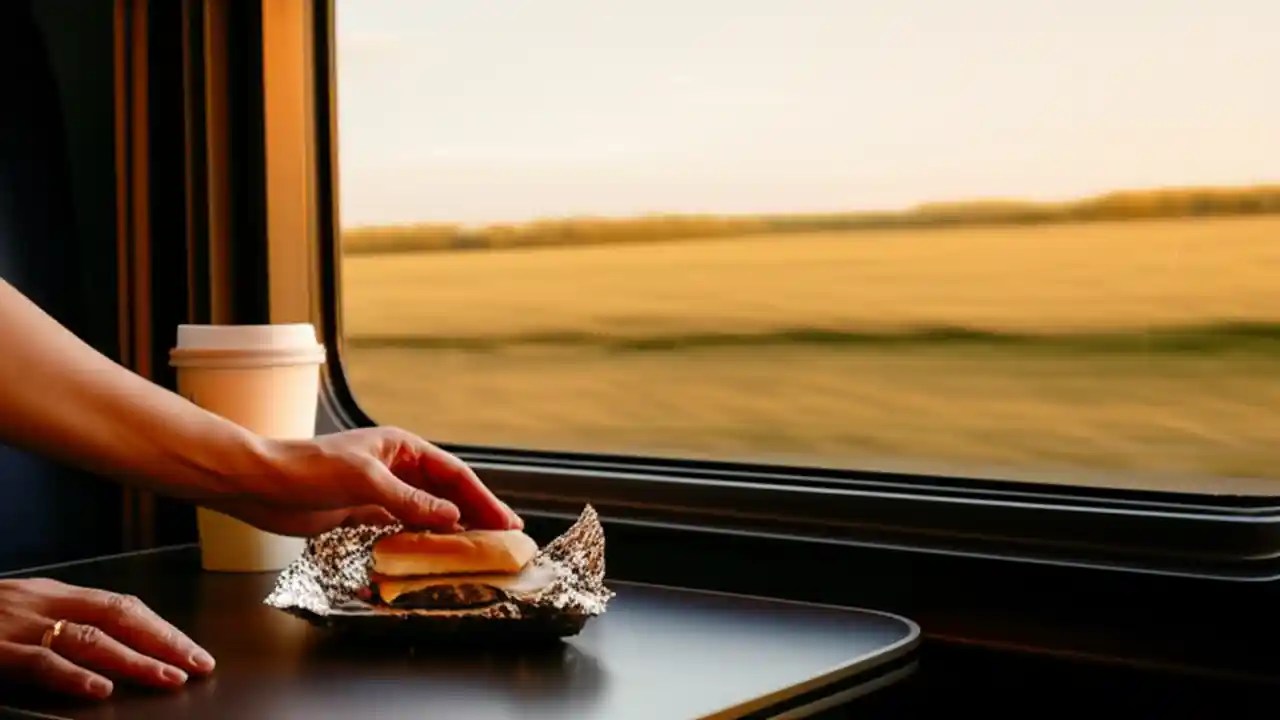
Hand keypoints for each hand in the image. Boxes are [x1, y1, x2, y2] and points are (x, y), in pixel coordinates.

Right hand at [0, 578, 213, 699]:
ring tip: (167, 678)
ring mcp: (16, 624)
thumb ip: (59, 629)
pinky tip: (101, 688)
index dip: (161, 627)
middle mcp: (40, 602)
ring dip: (134, 659)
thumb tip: (109, 655)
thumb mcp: (18, 617)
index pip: (121, 605)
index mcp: (51, 594)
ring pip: (89, 638)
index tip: (193, 650)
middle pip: (118, 615)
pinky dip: (73, 675)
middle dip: (163, 640)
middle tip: (197, 664)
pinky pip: (39, 661)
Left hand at [206, 426, 523, 536]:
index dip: (483, 498)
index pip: (453, 475)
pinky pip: (401, 530)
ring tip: (476, 552)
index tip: (506, 521)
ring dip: (449, 532)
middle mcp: (396, 468)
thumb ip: (410, 500)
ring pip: (426, 514)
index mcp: (401, 447)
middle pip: (445, 494)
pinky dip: (419, 543)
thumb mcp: (365, 480)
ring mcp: (380, 492)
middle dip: (474, 515)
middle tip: (503, 539)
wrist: (259, 484)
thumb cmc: (308, 468)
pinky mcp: (362, 515)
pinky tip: (434, 556)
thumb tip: (452, 518)